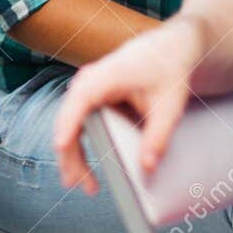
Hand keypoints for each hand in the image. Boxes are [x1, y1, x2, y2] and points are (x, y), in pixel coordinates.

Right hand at [52, 18, 205, 193]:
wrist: (171, 48)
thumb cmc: (169, 71)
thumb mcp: (170, 106)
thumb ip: (158, 137)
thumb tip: (147, 166)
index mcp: (107, 75)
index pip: (80, 99)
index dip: (69, 123)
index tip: (61, 146)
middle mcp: (90, 79)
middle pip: (69, 118)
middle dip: (70, 153)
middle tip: (81, 185)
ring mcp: (88, 87)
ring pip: (70, 122)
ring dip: (72, 152)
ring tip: (81, 182)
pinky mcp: (91, 95)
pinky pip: (77, 121)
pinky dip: (78, 142)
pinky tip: (83, 164)